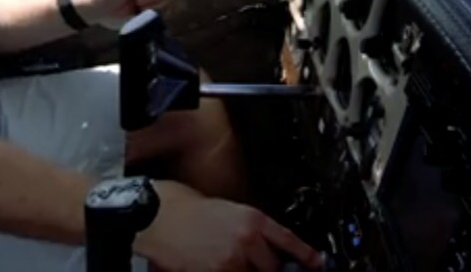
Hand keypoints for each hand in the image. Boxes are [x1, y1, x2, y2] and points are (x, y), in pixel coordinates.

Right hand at [135, 180, 321, 271]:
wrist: (155, 213)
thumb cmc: (179, 206)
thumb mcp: (223, 209)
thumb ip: (245, 227)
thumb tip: (260, 244)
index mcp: (252, 218)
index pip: (288, 241)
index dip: (305, 256)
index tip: (316, 264)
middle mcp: (246, 239)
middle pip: (273, 266)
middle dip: (270, 268)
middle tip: (265, 266)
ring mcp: (232, 259)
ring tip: (233, 263)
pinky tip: (221, 267)